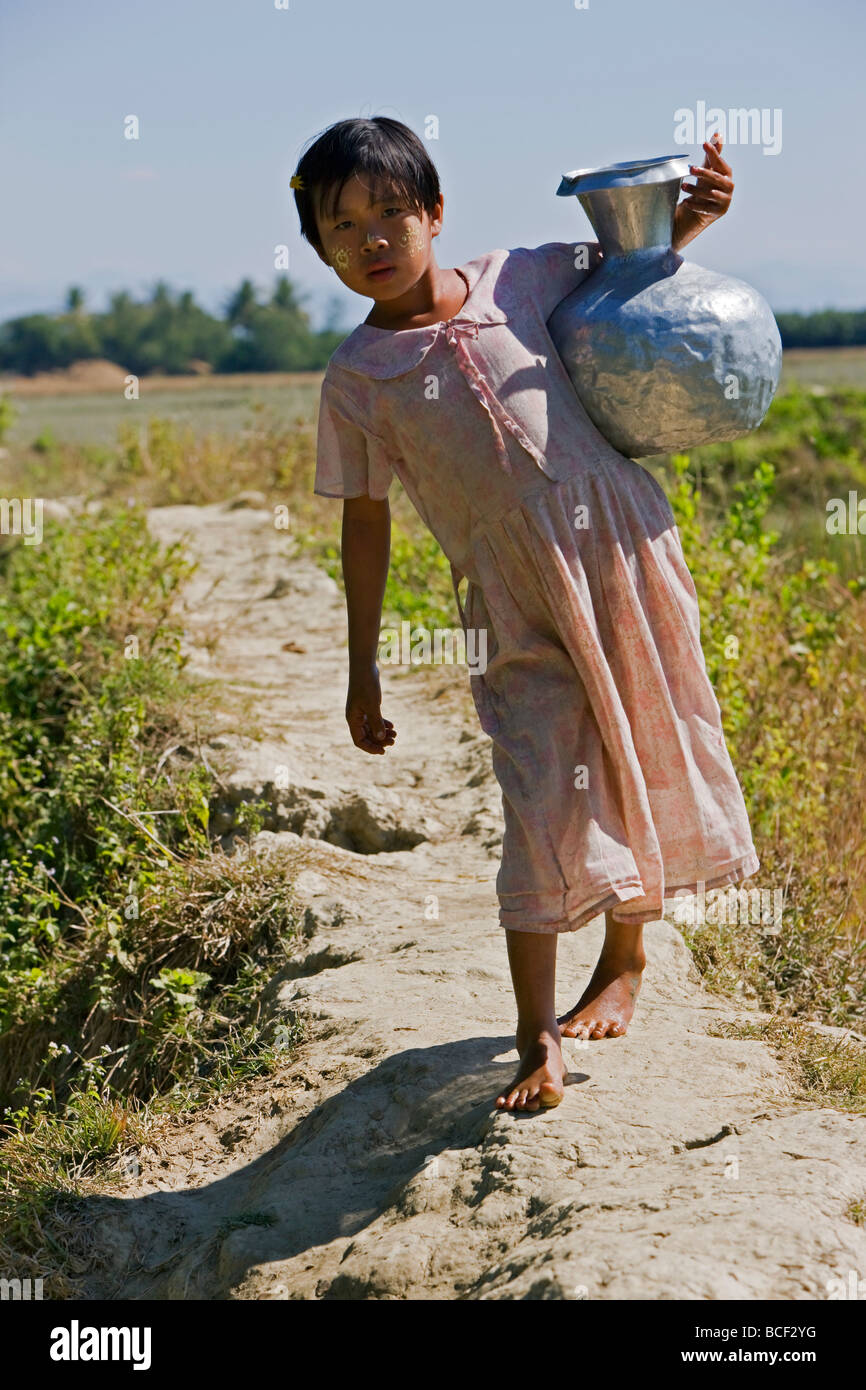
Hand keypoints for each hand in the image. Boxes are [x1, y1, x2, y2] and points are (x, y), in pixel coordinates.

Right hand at [346, 666, 395, 754]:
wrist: (364, 667)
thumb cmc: (366, 685)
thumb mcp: (373, 705)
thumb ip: (377, 722)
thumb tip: (380, 739)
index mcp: (352, 719)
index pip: (359, 741)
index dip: (371, 748)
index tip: (384, 751)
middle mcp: (355, 717)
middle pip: (366, 736)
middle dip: (380, 740)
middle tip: (394, 741)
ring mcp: (361, 711)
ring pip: (371, 728)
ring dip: (382, 732)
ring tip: (395, 734)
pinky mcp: (367, 705)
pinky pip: (374, 719)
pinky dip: (382, 723)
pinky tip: (392, 725)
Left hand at [672, 133, 733, 249]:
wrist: (703, 210)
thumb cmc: (706, 185)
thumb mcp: (709, 169)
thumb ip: (713, 153)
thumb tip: (718, 133)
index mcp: (727, 173)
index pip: (720, 162)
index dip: (713, 153)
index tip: (704, 144)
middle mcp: (729, 186)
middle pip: (715, 178)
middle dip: (703, 173)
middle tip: (691, 168)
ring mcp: (725, 200)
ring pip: (709, 194)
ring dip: (695, 190)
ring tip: (683, 186)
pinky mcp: (718, 212)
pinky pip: (705, 207)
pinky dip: (694, 205)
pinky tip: (685, 202)